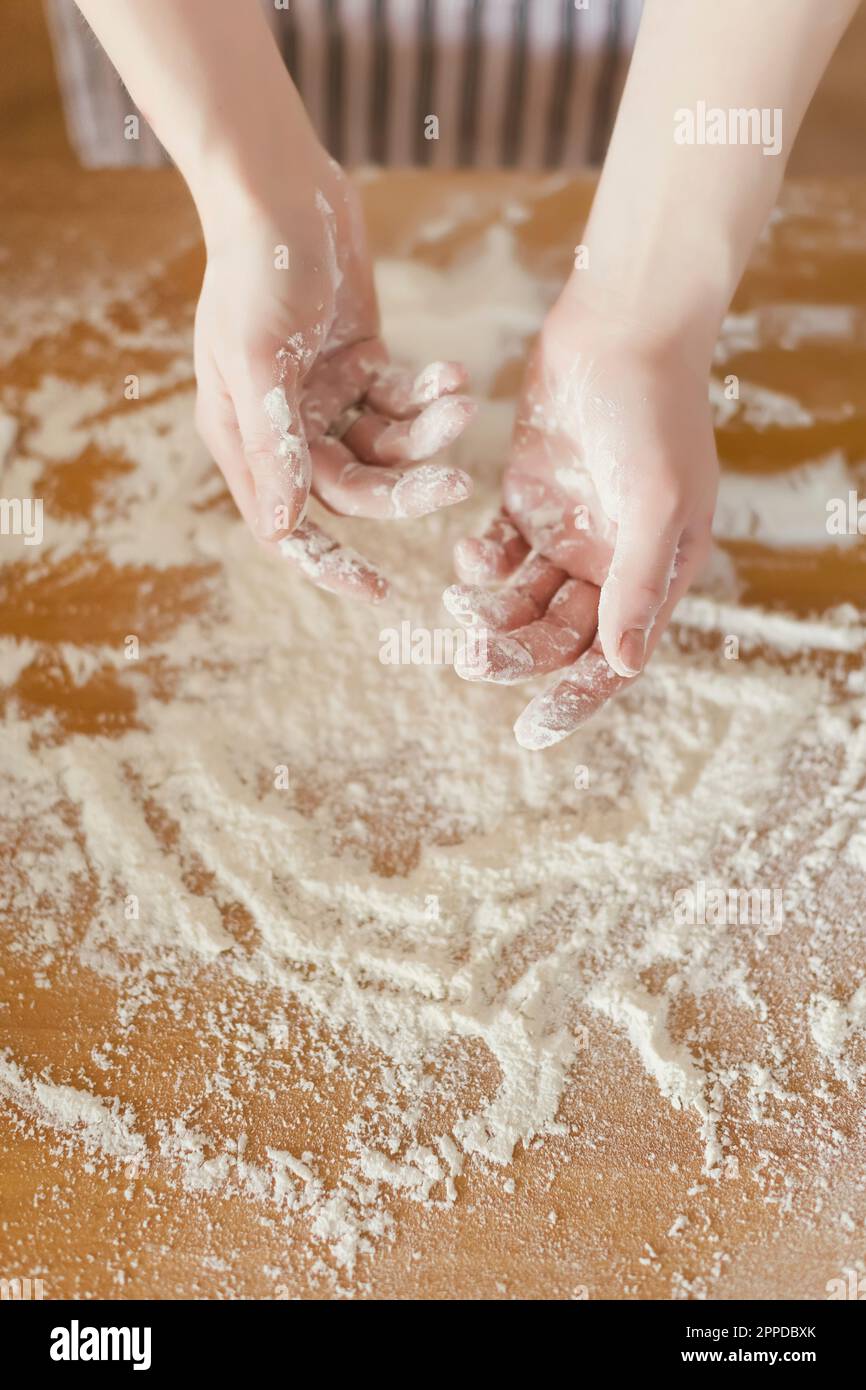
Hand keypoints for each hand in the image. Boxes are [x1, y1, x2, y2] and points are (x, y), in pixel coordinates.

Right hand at [193, 152, 474, 600]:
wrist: (281, 188)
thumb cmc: (257, 270)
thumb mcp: (257, 360)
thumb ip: (273, 447)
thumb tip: (283, 532)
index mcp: (245, 440)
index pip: (289, 526)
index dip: (330, 564)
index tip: (380, 593)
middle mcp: (285, 429)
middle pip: (353, 490)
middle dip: (406, 489)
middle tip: (459, 484)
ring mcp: (324, 398)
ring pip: (387, 448)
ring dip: (427, 433)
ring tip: (458, 403)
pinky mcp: (361, 364)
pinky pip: (402, 401)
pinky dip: (429, 394)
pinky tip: (452, 374)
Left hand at [444, 298, 717, 746]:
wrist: (620, 330)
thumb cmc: (652, 413)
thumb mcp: (656, 502)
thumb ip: (638, 585)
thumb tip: (620, 667)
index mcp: (655, 574)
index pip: (612, 658)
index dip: (574, 699)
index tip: (530, 733)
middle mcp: (612, 563)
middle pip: (557, 635)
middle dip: (515, 652)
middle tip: (470, 657)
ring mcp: (568, 533)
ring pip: (521, 600)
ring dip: (490, 613)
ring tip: (459, 605)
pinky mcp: (529, 501)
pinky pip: (499, 555)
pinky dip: (480, 565)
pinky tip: (468, 558)